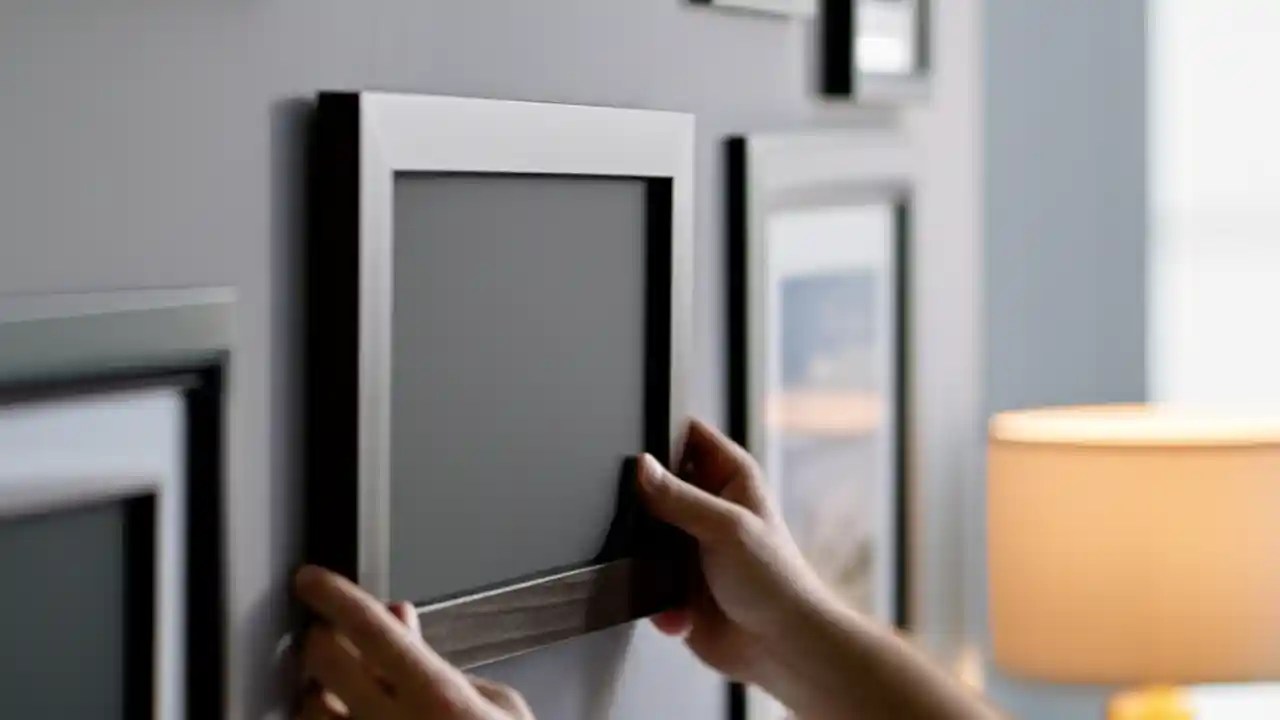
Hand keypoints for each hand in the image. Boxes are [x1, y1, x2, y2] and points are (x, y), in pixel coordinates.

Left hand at [294, 566, 532, 719]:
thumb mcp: (501, 706)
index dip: (333, 595)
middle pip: (325, 662)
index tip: (311, 580)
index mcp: (439, 699)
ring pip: (309, 711)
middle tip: (332, 635)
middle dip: (322, 639)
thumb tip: (399, 620)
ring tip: (341, 691)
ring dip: (318, 693)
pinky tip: (350, 715)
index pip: (371, 629)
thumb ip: (444, 662)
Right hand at [637, 419, 833, 686]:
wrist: (780, 647)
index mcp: (729, 476)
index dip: (661, 435)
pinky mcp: (677, 578)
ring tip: (662, 571)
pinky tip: (676, 607)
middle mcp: (708, 504)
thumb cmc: (776, 582)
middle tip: (642, 521)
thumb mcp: (725, 528)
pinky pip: (644, 573)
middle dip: (641, 503)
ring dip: (645, 554)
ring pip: (644, 531)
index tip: (635, 445)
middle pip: (656, 484)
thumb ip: (679, 496)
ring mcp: (691, 542)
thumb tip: (642, 466)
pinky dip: (652, 591)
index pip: (687, 434)